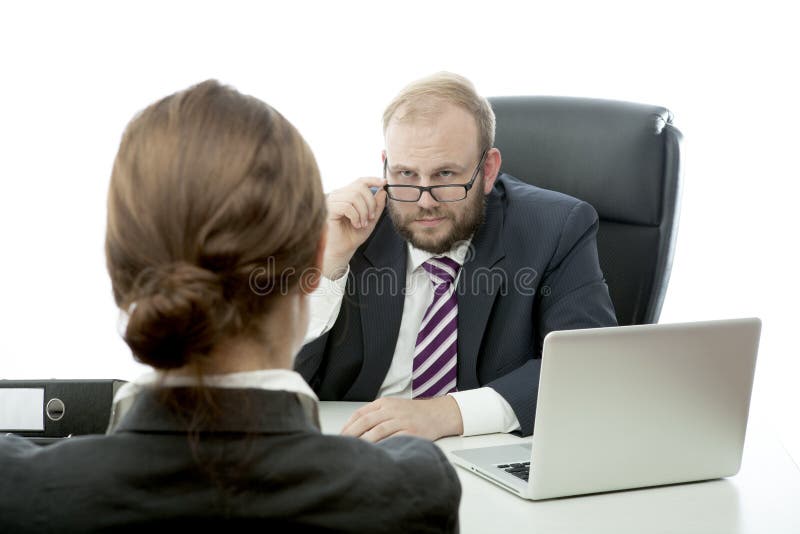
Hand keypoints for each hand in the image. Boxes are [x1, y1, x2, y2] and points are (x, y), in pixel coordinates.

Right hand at [323, 177, 386, 278]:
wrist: (343, 249)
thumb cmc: (353, 234)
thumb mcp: (371, 219)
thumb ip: (377, 206)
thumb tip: (383, 191)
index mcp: (347, 194)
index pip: (360, 181)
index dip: (373, 179)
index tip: (384, 182)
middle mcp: (338, 194)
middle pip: (360, 188)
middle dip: (370, 203)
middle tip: (371, 217)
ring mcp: (332, 201)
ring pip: (354, 197)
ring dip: (363, 212)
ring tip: (362, 223)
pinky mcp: (329, 209)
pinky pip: (347, 206)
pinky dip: (355, 216)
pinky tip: (356, 224)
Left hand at [341, 396, 463, 442]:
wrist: (438, 414)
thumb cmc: (413, 413)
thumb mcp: (393, 406)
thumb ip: (375, 414)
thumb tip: (353, 429)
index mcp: (384, 403)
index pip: (360, 413)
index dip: (348, 425)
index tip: (340, 436)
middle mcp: (392, 410)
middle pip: (366, 421)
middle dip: (351, 434)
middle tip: (342, 445)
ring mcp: (402, 421)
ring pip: (378, 430)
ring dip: (364, 441)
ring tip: (355, 451)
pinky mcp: (412, 432)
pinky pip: (394, 439)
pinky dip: (383, 446)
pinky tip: (375, 453)